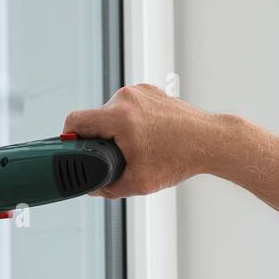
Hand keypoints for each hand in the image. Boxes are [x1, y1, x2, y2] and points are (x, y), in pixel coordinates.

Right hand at [63, 84, 225, 198]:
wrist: (210, 141)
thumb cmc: (179, 159)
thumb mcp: (139, 183)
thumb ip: (108, 188)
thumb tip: (92, 187)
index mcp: (119, 117)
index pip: (75, 120)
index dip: (68, 138)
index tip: (71, 148)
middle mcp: (126, 98)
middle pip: (95, 119)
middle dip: (99, 140)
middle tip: (113, 158)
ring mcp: (139, 91)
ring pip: (112, 113)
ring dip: (116, 131)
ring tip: (136, 149)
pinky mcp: (150, 90)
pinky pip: (129, 107)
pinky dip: (131, 122)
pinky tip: (146, 137)